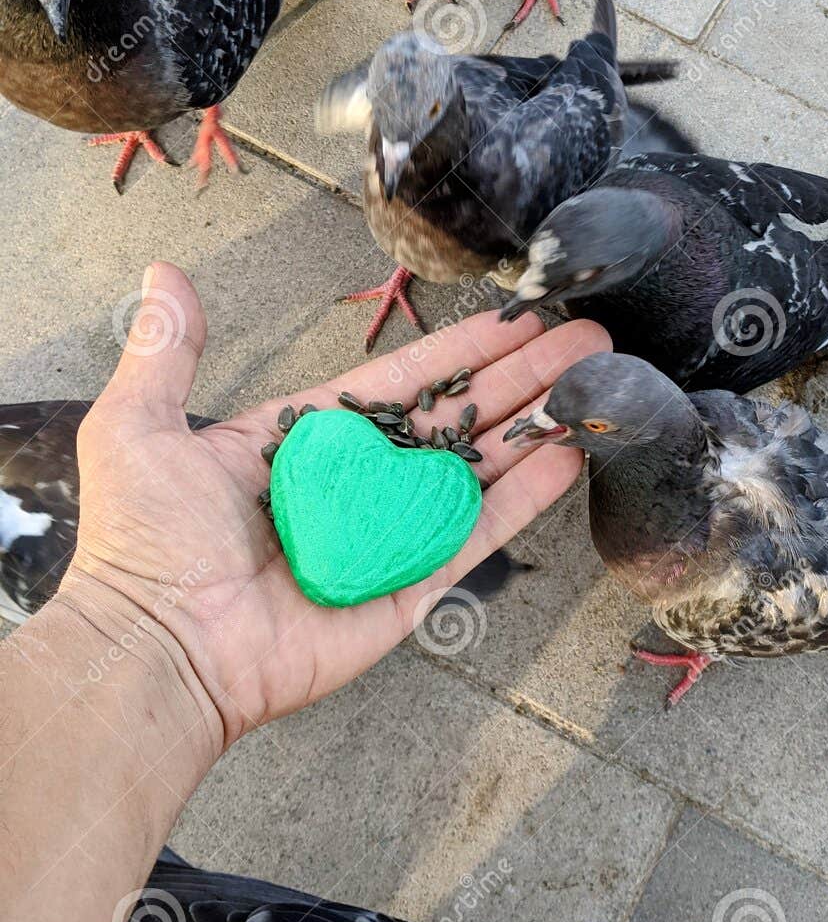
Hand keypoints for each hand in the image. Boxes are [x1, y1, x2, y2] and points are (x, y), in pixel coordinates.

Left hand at [62, 262, 607, 756]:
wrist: (160, 647)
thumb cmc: (142, 544)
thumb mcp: (138, 427)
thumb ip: (165, 351)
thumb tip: (165, 274)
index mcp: (304, 442)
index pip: (399, 383)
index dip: (460, 350)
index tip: (514, 319)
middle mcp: (355, 485)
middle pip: (454, 419)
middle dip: (520, 378)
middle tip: (584, 341)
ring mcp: (387, 537)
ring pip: (476, 471)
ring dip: (535, 428)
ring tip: (594, 388)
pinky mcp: (407, 588)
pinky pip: (474, 536)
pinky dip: (522, 499)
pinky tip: (568, 457)